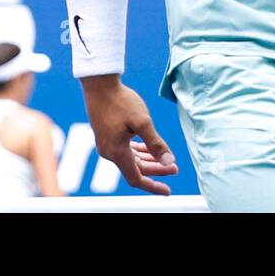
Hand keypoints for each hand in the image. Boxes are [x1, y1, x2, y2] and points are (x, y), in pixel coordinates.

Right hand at [81, 76, 176, 194]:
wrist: (99, 84)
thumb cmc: (121, 101)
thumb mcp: (143, 122)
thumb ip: (156, 144)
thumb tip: (170, 162)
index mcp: (117, 152)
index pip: (137, 179)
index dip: (153, 186)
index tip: (167, 191)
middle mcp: (109, 152)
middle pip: (135, 169)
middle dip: (156, 169)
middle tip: (175, 168)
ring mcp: (106, 143)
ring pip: (130, 159)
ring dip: (148, 160)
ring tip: (166, 159)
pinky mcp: (105, 135)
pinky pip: (124, 150)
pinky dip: (138, 151)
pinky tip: (148, 148)